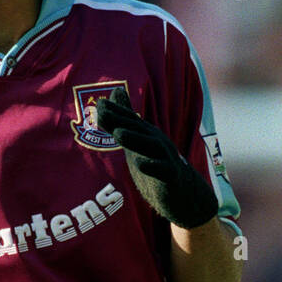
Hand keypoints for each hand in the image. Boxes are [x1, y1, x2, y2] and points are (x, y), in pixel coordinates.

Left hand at [95, 87, 218, 229]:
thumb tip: (115, 91)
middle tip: (102, 114)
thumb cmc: (156, 162)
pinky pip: (163, 170)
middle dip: (120, 120)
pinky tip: (140, 164)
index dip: (115, 112)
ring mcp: (166, 157)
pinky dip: (152, 166)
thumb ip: (124, 119)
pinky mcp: (172, 176)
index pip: (130, 120)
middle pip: (138, 129)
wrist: (183, 190)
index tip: (99, 105)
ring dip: (134, 138)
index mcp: (147, 134)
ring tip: (118, 134)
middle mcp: (157, 141)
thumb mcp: (137, 140)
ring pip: (151, 146)